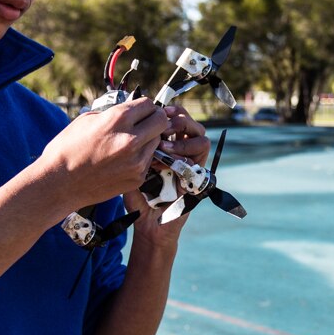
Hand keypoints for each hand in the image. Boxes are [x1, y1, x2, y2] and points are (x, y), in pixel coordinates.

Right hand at [42, 98, 167, 207]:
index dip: (145, 106)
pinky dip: (141, 157)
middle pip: (161, 120)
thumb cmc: (67, 149)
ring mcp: (137, 161)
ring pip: (157, 141)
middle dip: (154, 119)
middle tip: (144, 123)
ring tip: (129, 143)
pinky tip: (123, 159)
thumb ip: (112, 112)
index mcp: (118, 119)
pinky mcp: (137, 178)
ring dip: (148, 138)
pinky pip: (148, 160)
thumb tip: (129, 110)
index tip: (140, 110)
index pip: (149, 104)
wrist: (59, 185)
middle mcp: (131, 139)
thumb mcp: (87, 119)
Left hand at [126, 106, 208, 235]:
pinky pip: (202, 153)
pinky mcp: (198, 174)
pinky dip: (188, 149)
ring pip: (200, 134)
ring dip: (184, 133)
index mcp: (165, 146)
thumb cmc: (137, 198)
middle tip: (163, 123)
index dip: (166, 111)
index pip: (172, 118)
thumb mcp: (131, 169)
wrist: (149, 224)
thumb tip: (131, 123)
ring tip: (166, 141)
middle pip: (188, 121)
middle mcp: (181, 151)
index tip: (154, 110)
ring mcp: (191, 162)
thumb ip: (135, 150)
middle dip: (177, 117)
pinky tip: (171, 156)